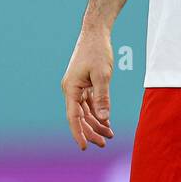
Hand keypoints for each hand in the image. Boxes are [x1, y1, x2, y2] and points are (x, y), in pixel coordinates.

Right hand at [61, 24, 115, 149]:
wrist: (95, 33)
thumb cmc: (97, 51)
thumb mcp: (103, 75)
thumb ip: (103, 97)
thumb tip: (104, 118)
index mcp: (71, 89)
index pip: (73, 117)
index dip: (78, 133)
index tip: (84, 148)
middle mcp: (71, 90)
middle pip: (79, 117)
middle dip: (91, 132)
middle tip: (104, 143)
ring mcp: (77, 87)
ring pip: (85, 112)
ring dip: (96, 124)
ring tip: (109, 135)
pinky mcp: (84, 84)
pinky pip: (89, 104)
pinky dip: (97, 113)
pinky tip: (106, 121)